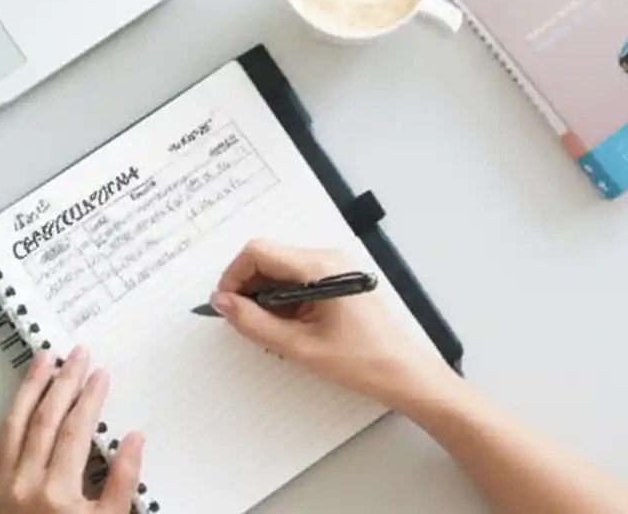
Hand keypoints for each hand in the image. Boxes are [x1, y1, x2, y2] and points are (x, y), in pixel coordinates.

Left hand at [0, 347, 143, 513]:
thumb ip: (122, 482)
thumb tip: (134, 440)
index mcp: (58, 493)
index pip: (76, 429)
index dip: (89, 398)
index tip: (99, 376)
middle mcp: (25, 484)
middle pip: (46, 418)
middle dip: (63, 381)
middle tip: (76, 355)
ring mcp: (3, 485)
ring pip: (15, 422)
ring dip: (30, 387)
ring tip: (43, 360)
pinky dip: (11, 414)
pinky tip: (20, 399)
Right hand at [211, 240, 459, 411]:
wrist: (405, 374)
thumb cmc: (362, 362)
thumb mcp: (299, 346)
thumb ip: (254, 323)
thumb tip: (222, 303)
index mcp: (320, 267)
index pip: (259, 252)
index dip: (233, 276)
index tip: (224, 305)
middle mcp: (328, 258)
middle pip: (269, 258)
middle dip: (248, 288)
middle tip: (243, 323)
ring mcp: (335, 267)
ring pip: (281, 270)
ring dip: (265, 297)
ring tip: (270, 332)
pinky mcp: (338, 280)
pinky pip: (298, 280)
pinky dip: (284, 301)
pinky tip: (289, 328)